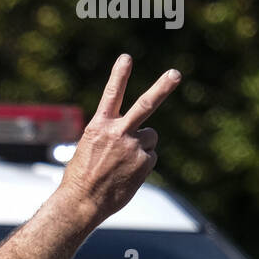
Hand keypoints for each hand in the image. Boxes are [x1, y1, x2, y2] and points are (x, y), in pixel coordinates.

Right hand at [56, 55, 179, 224]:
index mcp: (99, 126)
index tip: (126, 57)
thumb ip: (112, 136)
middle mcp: (118, 133)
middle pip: (146, 105)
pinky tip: (127, 174)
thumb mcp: (89, 148)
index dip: (119, 75)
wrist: (82, 201)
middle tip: (176, 74)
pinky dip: (141, 164)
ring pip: (150, 138)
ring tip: (123, 163)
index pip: (111, 94)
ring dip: (141, 147)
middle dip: (162, 88)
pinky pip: (150, 157)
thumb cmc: (82, 176)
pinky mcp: (144, 162)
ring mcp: (134, 147)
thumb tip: (139, 140)